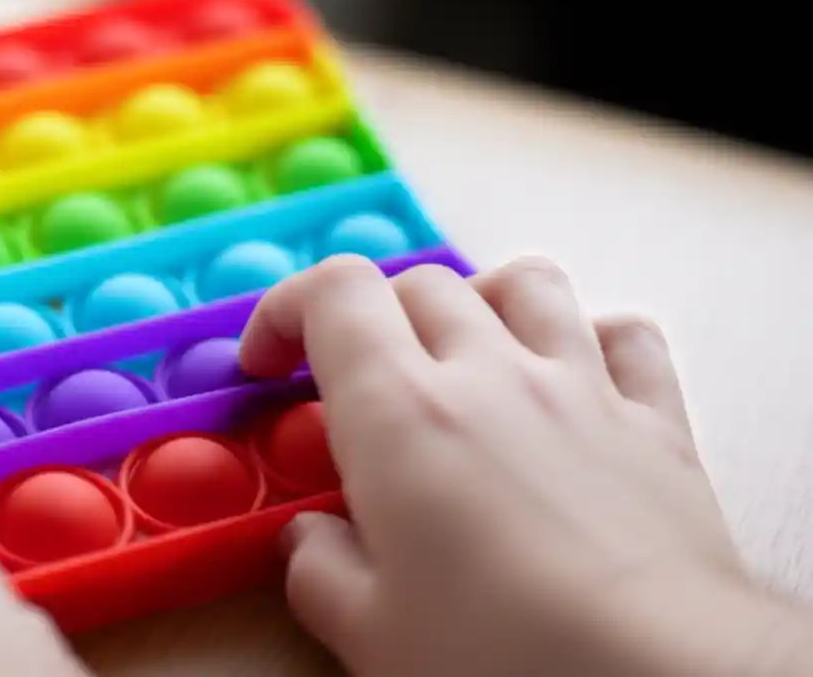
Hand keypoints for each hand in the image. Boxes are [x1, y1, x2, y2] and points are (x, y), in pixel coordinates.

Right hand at [241, 255, 812, 675]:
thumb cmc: (507, 658)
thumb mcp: (369, 633)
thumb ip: (318, 570)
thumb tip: (307, 542)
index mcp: (401, 413)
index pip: (334, 294)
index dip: (286, 310)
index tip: (269, 361)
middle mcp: (490, 374)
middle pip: (418, 284)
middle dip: (368, 318)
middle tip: (350, 380)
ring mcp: (580, 388)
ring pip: (524, 283)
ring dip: (476, 300)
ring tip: (458, 351)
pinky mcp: (655, 422)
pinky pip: (626, 336)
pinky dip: (588, 337)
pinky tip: (569, 374)